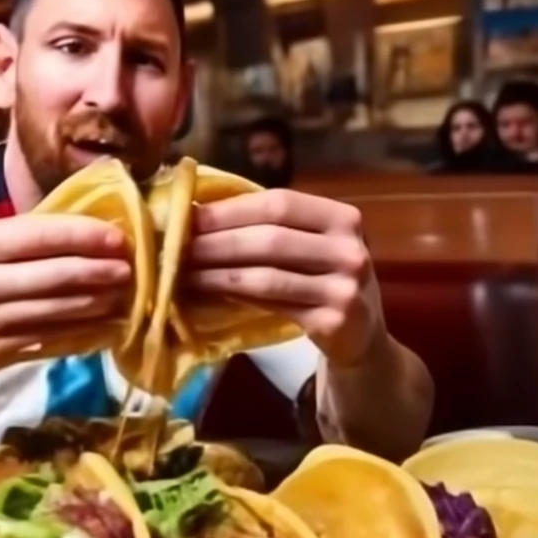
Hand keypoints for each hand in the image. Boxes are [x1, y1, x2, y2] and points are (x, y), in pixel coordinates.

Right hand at [0, 214, 129, 393]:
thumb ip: (4, 240)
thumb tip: (72, 230)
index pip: (28, 236)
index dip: (77, 236)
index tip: (114, 234)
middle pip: (46, 276)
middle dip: (95, 270)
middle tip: (131, 266)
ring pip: (52, 311)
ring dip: (96, 302)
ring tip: (126, 292)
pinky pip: (48, 342)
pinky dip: (82, 334)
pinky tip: (109, 327)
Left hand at [182, 189, 383, 368]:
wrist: (361, 335)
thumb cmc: (322, 279)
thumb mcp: (310, 244)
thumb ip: (271, 225)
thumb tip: (198, 212)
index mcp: (343, 217)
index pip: (279, 203)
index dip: (231, 208)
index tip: (189, 215)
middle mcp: (350, 249)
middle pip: (270, 239)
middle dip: (217, 242)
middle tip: (176, 247)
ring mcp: (345, 288)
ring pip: (267, 276)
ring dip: (217, 273)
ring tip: (183, 271)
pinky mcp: (333, 322)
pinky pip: (273, 304)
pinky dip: (235, 296)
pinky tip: (210, 292)